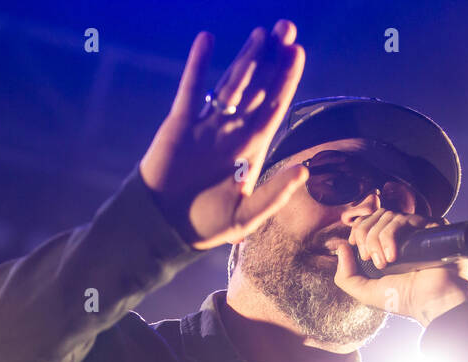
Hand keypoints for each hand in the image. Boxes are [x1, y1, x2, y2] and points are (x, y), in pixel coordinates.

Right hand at [139, 22, 309, 250]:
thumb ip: (274, 195)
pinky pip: (191, 88)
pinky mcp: (180, 123)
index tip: (297, 53)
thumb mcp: (244, 218)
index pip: (275, 108)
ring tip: (262, 33)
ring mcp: (207, 125)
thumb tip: (305, 171)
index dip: (286, 80)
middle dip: (273, 59)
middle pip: (259, 88)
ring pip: (231, 84)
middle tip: (287, 28)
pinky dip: (198, 65)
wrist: (162, 226)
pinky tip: (207, 41)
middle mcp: (232, 132)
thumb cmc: (205, 225)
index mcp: (251, 150)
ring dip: (246, 58)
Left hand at [331, 209, 467, 324]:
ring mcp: (418, 228)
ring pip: (388, 216)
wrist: (433, 302)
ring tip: (384, 263)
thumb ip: (346, 276)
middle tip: (369, 258)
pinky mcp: (430, 226)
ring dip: (377, 239)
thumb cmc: (404, 299)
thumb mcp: (366, 292)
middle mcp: (404, 233)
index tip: (357, 250)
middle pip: (376, 215)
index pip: (369, 221)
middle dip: (365, 235)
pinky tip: (394, 257)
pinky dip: (390, 236)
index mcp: (389, 243)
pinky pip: (403, 219)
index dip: (358, 230)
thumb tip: (340, 247)